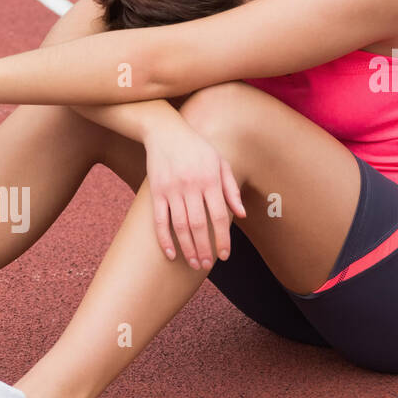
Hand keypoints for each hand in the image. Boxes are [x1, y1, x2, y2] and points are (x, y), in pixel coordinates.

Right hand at [143, 118, 246, 268]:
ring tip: (194, 263)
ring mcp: (171, 190)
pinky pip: (160, 220)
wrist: (165, 132)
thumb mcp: (220, 162)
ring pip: (180, 226)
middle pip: (198, 225)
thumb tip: (241, 214)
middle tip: (207, 265)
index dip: (222, 238)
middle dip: (204, 248)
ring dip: (187, 248)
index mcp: (210, 179)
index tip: (224, 256)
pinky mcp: (156, 192)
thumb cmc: (197, 148)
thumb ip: (230, 188)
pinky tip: (171, 254)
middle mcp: (191, 185)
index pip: (218, 216)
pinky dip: (164, 239)